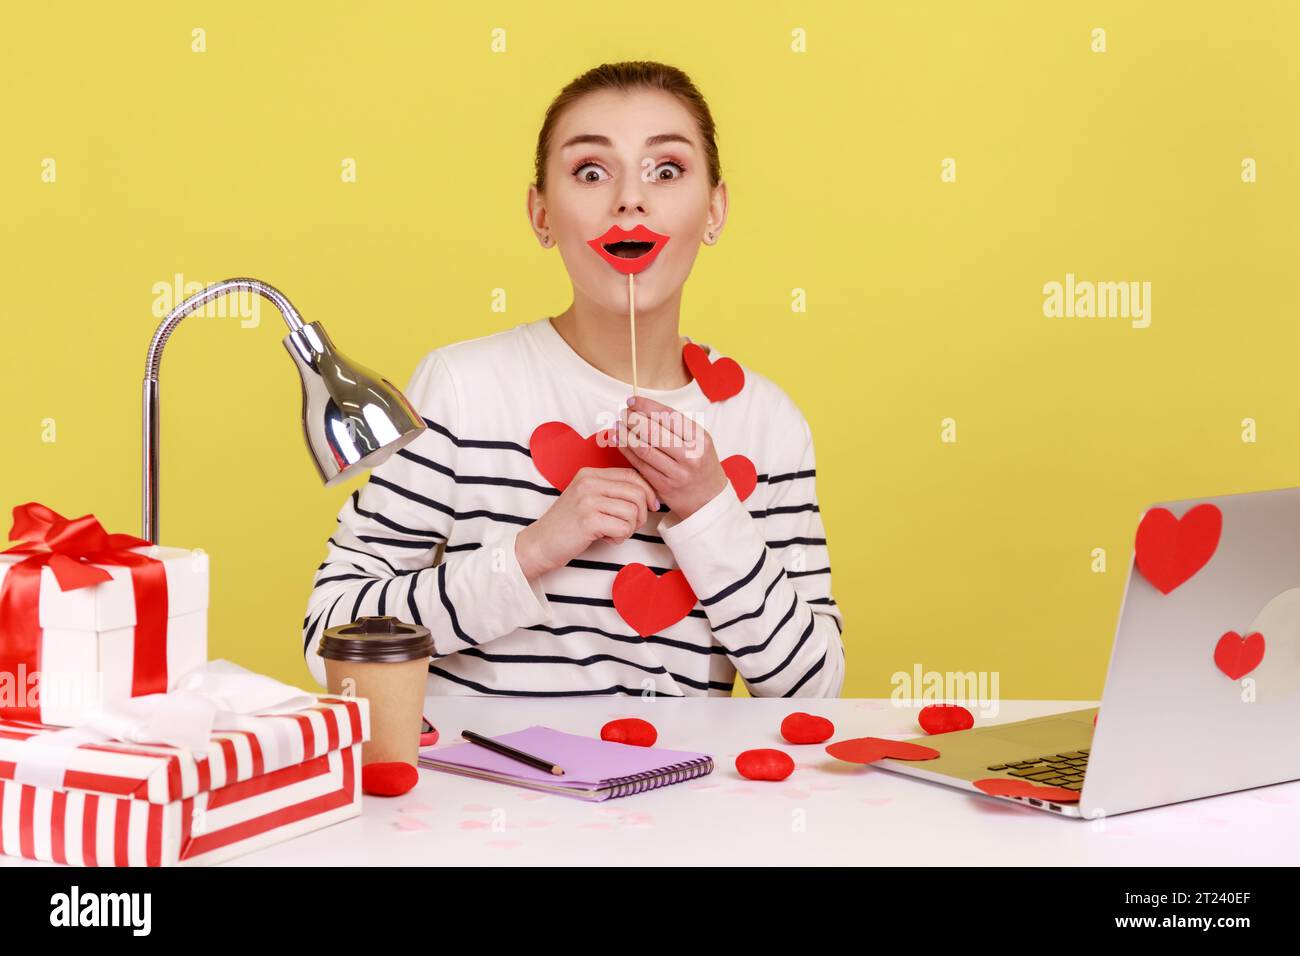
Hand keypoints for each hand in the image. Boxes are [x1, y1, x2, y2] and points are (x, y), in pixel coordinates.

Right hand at [515, 466, 658, 579]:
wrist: (539, 544)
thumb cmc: (568, 526)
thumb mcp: (588, 500)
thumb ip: (612, 492)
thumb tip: (650, 495)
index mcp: (589, 474)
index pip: (632, 474)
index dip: (648, 491)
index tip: (651, 506)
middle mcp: (588, 482)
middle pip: (637, 492)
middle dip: (642, 513)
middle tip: (631, 526)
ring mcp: (587, 500)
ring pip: (633, 511)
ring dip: (629, 528)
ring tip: (613, 533)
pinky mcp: (588, 520)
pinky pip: (623, 527)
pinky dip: (620, 537)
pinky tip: (606, 539)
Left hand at [617, 395, 727, 520]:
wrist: (708, 497)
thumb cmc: (700, 462)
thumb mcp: (698, 440)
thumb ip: (675, 426)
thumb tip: (642, 409)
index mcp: (700, 439)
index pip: (669, 417)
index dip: (646, 406)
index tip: (632, 401)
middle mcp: (690, 456)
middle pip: (653, 433)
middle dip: (633, 419)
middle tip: (623, 413)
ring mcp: (676, 473)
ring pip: (643, 449)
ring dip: (626, 435)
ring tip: (617, 425)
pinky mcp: (663, 486)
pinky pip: (640, 465)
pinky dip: (627, 451)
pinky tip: (620, 441)